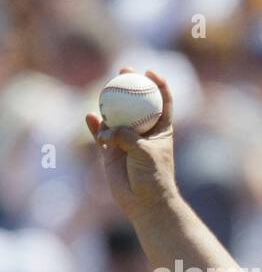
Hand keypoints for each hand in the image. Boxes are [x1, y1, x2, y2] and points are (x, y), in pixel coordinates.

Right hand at [85, 67, 178, 219]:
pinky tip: (90, 117)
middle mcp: (143, 132)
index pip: (163, 102)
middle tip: (124, 70)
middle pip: (137, 102)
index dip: (159, 85)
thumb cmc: (152, 177)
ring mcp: (126, 140)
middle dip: (130, 84)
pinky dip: (94, 125)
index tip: (151, 72)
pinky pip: (100, 133)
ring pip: (116, 114)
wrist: (144, 202)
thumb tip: (109, 127)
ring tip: (106, 90)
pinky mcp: (110, 150)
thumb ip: (128, 136)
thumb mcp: (144, 153)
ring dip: (110, 101)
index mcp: (161, 130)